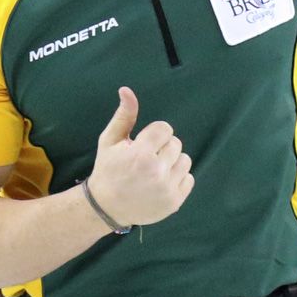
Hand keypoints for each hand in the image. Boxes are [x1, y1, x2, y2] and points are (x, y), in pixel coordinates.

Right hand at [87, 87, 193, 227]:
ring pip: (185, 160)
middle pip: (176, 143)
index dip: (154, 134)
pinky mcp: (175, 202)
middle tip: (147, 157)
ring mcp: (167, 188)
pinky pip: (189, 179)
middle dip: (162, 147)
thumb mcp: (110, 140)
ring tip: (155, 169)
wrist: (107, 206)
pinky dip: (178, 178)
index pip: (165, 129)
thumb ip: (123, 116)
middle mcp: (156, 171)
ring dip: (172, 161)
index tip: (143, 143)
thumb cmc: (108, 169)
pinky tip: (161, 182)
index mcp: (140, 154)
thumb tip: (127, 90)